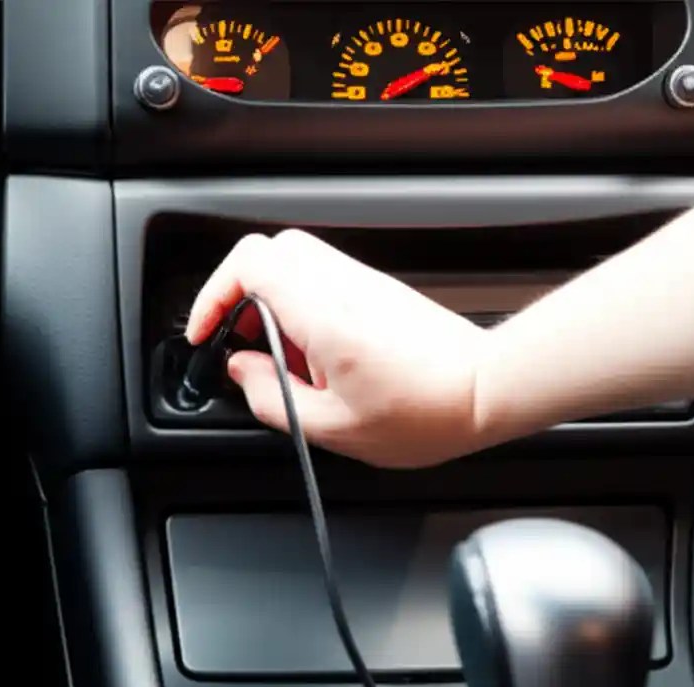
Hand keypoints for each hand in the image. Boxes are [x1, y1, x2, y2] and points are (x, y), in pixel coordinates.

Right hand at [185, 229, 493, 467]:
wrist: (486, 390)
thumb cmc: (427, 411)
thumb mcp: (333, 427)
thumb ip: (272, 399)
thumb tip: (241, 372)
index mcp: (323, 314)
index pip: (248, 262)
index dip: (213, 293)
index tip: (206, 331)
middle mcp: (340, 285)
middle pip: (267, 252)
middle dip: (240, 295)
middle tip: (243, 342)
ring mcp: (360, 282)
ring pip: (294, 264)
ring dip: (273, 304)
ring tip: (287, 358)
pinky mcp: (376, 290)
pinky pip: (321, 282)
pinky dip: (303, 310)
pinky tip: (319, 357)